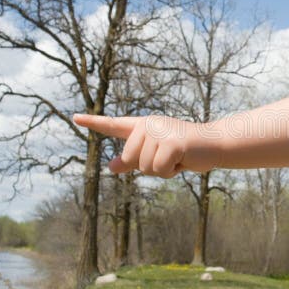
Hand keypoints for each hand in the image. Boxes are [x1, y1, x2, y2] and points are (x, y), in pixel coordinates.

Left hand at [72, 113, 221, 177]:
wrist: (214, 144)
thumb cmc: (185, 152)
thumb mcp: (157, 155)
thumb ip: (133, 160)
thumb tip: (110, 167)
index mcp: (143, 126)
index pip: (114, 125)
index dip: (93, 123)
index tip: (74, 118)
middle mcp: (148, 125)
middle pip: (130, 159)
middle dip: (149, 167)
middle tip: (169, 157)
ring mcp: (160, 132)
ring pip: (145, 168)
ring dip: (163, 170)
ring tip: (178, 157)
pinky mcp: (172, 142)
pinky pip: (160, 169)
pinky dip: (172, 171)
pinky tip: (184, 159)